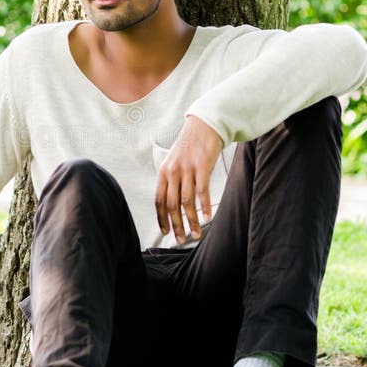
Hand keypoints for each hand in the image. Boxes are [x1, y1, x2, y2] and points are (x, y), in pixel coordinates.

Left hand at [155, 115, 222, 243]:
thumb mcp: (175, 163)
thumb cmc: (190, 148)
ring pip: (186, 201)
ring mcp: (187, 169)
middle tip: (181, 240)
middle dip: (176, 225)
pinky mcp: (202, 166)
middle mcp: (173, 172)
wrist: (204, 126)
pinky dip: (205, 206)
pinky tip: (207, 217)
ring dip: (191, 221)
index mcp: (164, 172)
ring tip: (196, 234)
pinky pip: (202, 191)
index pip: (159, 200)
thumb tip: (172, 204)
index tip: (165, 232)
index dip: (161, 218)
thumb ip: (172, 181)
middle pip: (171, 204)